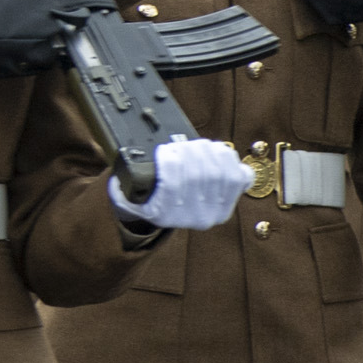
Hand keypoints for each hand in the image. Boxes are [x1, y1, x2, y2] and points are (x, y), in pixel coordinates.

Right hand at [113, 136, 246, 228]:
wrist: (163, 213)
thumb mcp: (126, 194)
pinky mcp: (230, 202)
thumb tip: (123, 174)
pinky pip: (240, 178)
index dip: (169, 158)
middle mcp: (192, 218)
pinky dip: (232, 161)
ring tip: (196, 146)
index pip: (173, 182)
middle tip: (179, 145)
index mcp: (164, 215)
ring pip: (221, 172)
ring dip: (209, 151)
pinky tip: (218, 156)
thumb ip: (122, 185)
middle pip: (199, 173)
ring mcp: (215, 211)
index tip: (162, 150)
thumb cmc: (145, 197)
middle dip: (189, 150)